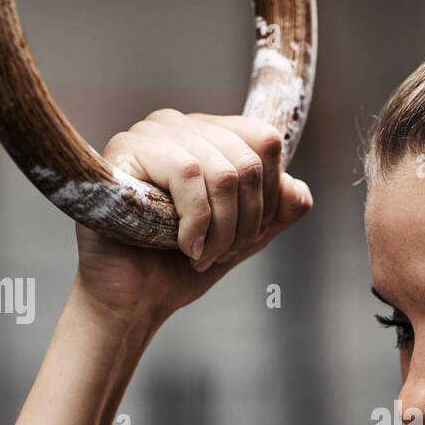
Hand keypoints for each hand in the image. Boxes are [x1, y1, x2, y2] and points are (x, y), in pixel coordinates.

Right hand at [72, 109, 312, 335]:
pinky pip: (190, 174)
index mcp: (208, 134)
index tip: (244, 236)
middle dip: (246, 221)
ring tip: (202, 255)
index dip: (267, 196)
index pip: (264, 140)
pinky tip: (185, 247)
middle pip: (250, 160)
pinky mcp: (127, 149)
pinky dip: (197, 222)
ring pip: (224, 172)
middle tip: (222, 253)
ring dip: (223, 229)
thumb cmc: (181, 266)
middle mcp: (179, 124)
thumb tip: (297, 191)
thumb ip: (279, 212)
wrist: (133, 300)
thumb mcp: (245, 238)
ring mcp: (151, 133)